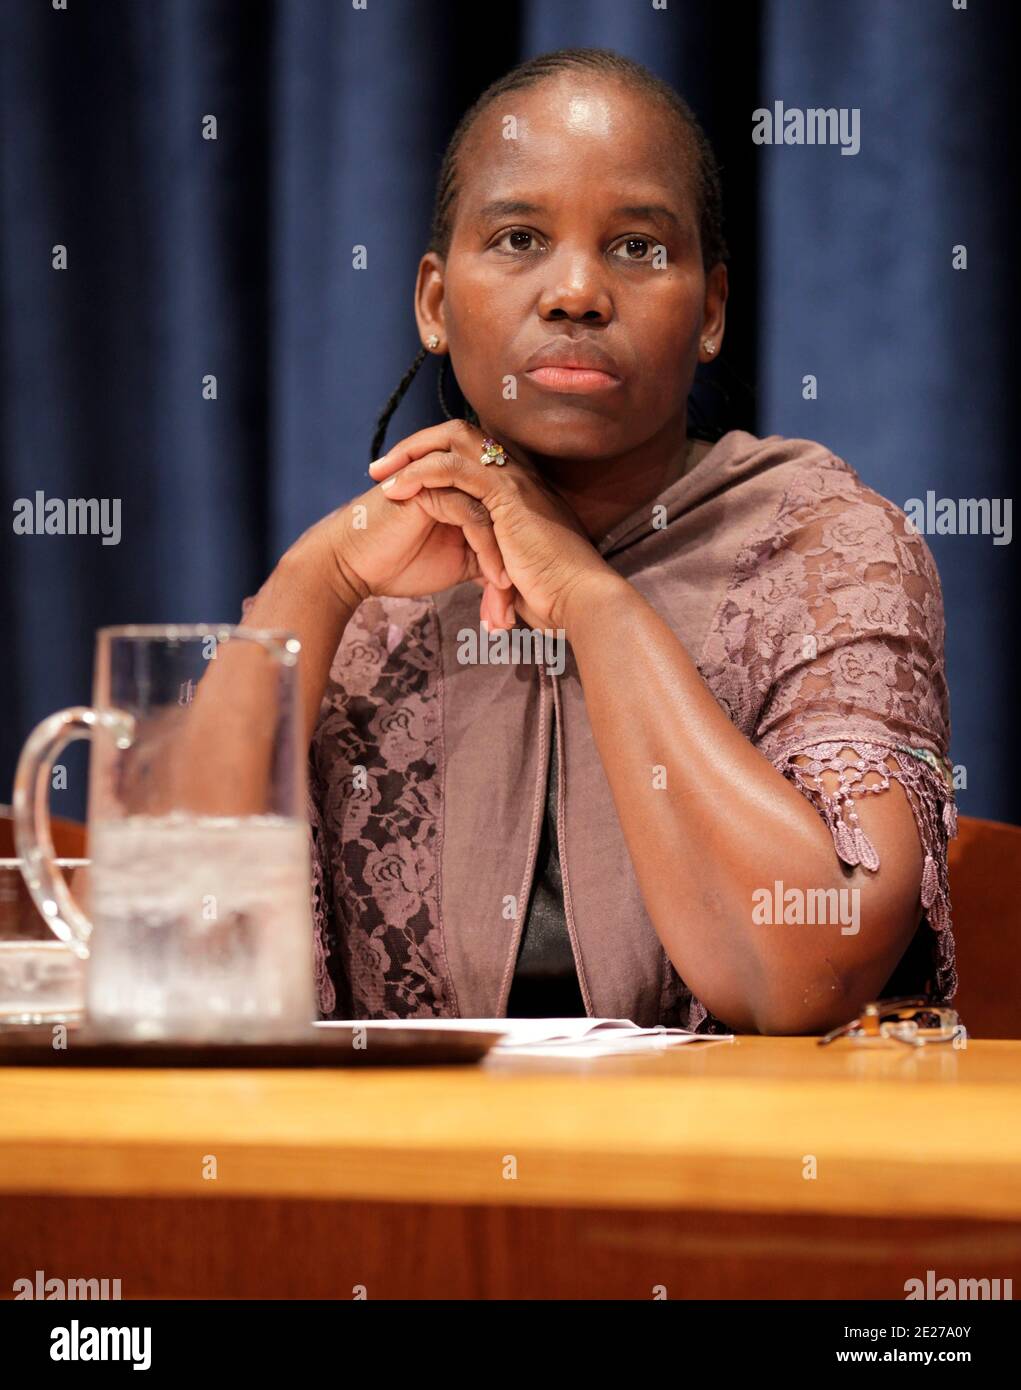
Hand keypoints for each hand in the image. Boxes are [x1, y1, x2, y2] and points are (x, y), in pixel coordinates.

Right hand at [307, 471, 513, 618]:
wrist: (352, 566)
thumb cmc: (397, 564)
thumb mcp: (456, 564)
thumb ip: (484, 558)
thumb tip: (516, 576)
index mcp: (463, 492)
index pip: (505, 515)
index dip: (516, 555)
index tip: (520, 597)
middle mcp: (456, 480)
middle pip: (504, 509)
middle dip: (515, 551)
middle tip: (520, 590)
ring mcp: (443, 480)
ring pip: (493, 512)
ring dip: (503, 555)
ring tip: (506, 590)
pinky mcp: (431, 488)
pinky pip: (472, 514)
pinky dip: (487, 548)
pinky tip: (492, 577)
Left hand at [368, 420, 612, 629]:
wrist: (579, 599)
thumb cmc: (553, 594)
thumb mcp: (514, 569)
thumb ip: (494, 561)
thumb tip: (484, 584)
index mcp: (519, 488)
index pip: (472, 452)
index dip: (434, 457)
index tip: (401, 478)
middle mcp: (517, 474)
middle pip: (459, 433)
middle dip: (416, 444)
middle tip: (382, 468)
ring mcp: (513, 479)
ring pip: (452, 439)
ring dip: (411, 453)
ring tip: (380, 475)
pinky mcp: (505, 493)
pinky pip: (453, 469)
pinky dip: (421, 472)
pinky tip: (397, 490)